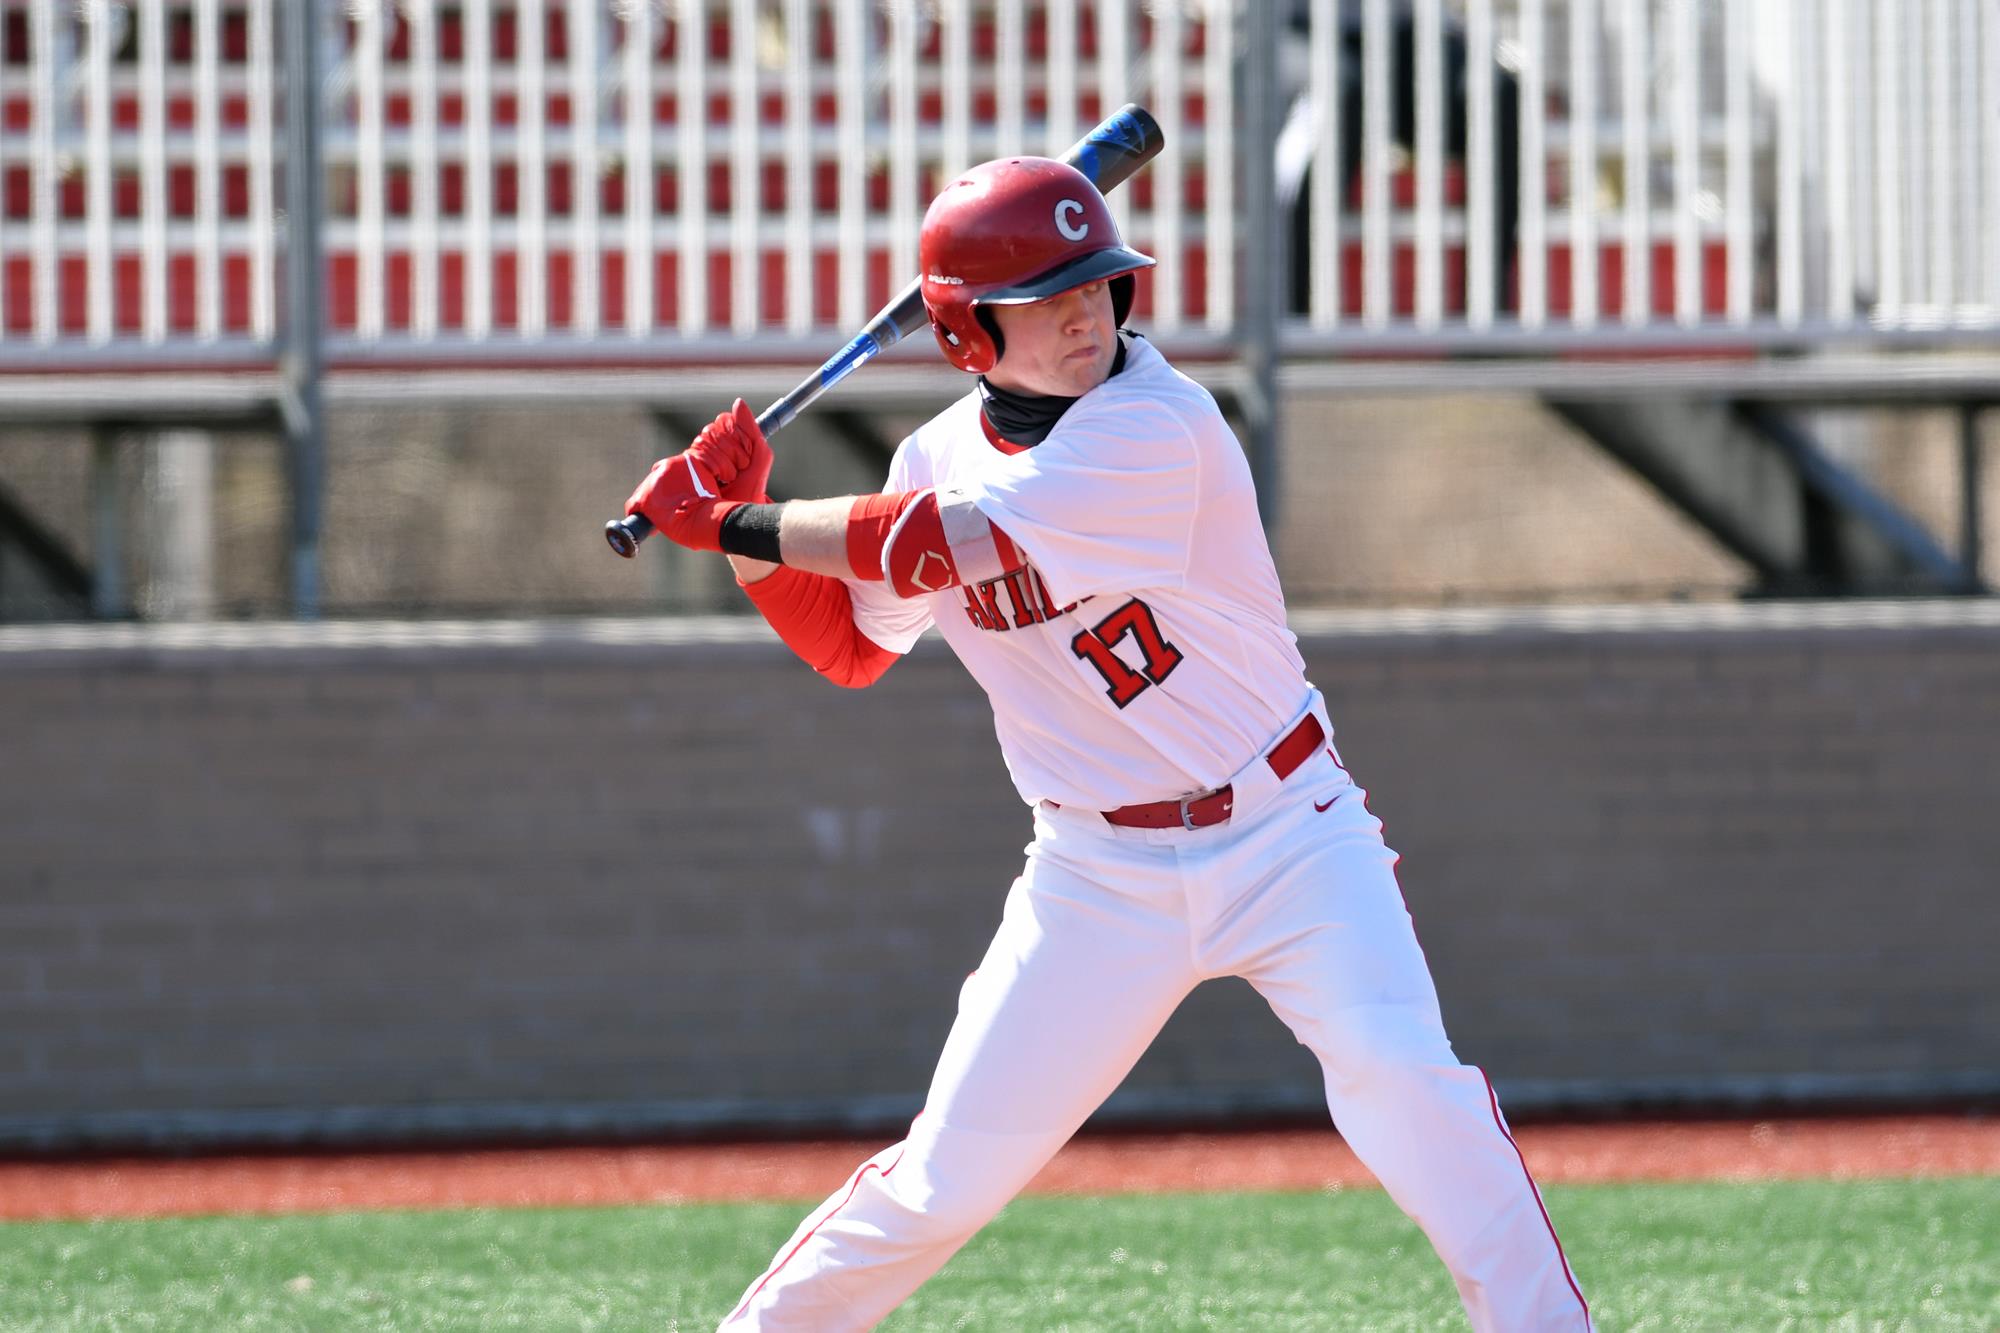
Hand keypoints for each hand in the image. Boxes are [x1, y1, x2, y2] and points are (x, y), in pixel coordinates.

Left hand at [623, 451, 739, 551]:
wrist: (705, 519)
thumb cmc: (712, 508)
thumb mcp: (709, 487)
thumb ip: (698, 483)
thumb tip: (694, 492)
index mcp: (685, 462)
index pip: (668, 469)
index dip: (669, 483)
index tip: (672, 493)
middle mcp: (667, 468)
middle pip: (655, 480)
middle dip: (659, 493)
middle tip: (666, 507)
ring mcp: (654, 483)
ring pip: (643, 491)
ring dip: (650, 502)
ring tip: (659, 516)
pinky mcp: (645, 499)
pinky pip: (633, 505)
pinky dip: (637, 512)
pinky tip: (643, 520)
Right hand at [690, 398, 772, 502]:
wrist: (737, 520)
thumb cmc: (748, 493)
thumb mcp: (759, 459)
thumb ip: (751, 430)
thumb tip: (738, 402)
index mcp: (723, 447)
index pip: (724, 422)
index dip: (737, 437)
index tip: (745, 461)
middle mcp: (705, 451)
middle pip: (714, 428)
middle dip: (732, 450)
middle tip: (736, 472)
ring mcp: (693, 459)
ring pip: (707, 436)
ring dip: (723, 459)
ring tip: (727, 479)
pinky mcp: (683, 467)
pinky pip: (697, 448)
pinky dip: (713, 463)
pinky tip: (717, 480)